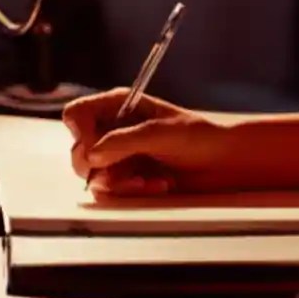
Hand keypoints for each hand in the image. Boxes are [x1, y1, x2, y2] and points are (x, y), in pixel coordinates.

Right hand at [62, 88, 228, 194]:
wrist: (222, 162)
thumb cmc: (197, 137)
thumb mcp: (160, 133)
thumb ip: (123, 141)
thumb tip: (92, 155)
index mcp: (118, 106)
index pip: (76, 115)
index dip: (81, 133)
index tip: (97, 151)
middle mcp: (113, 129)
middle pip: (79, 150)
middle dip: (101, 166)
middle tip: (126, 172)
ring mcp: (118, 155)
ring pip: (94, 175)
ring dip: (121, 183)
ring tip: (150, 181)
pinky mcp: (127, 177)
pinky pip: (112, 191)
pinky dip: (133, 191)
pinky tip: (158, 185)